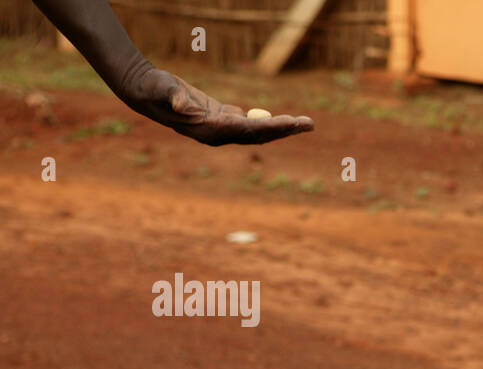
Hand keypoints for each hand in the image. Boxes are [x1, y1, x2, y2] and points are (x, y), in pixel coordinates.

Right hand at [126, 67, 312, 145]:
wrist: (143, 90)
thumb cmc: (154, 89)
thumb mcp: (164, 90)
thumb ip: (176, 99)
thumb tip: (184, 106)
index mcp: (211, 130)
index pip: (248, 130)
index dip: (271, 127)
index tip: (291, 123)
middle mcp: (219, 133)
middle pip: (259, 134)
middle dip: (285, 130)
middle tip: (310, 124)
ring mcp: (221, 127)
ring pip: (258, 129)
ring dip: (281, 126)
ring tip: (305, 123)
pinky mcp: (220, 117)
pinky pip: (249, 122)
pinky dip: (267, 121)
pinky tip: (284, 121)